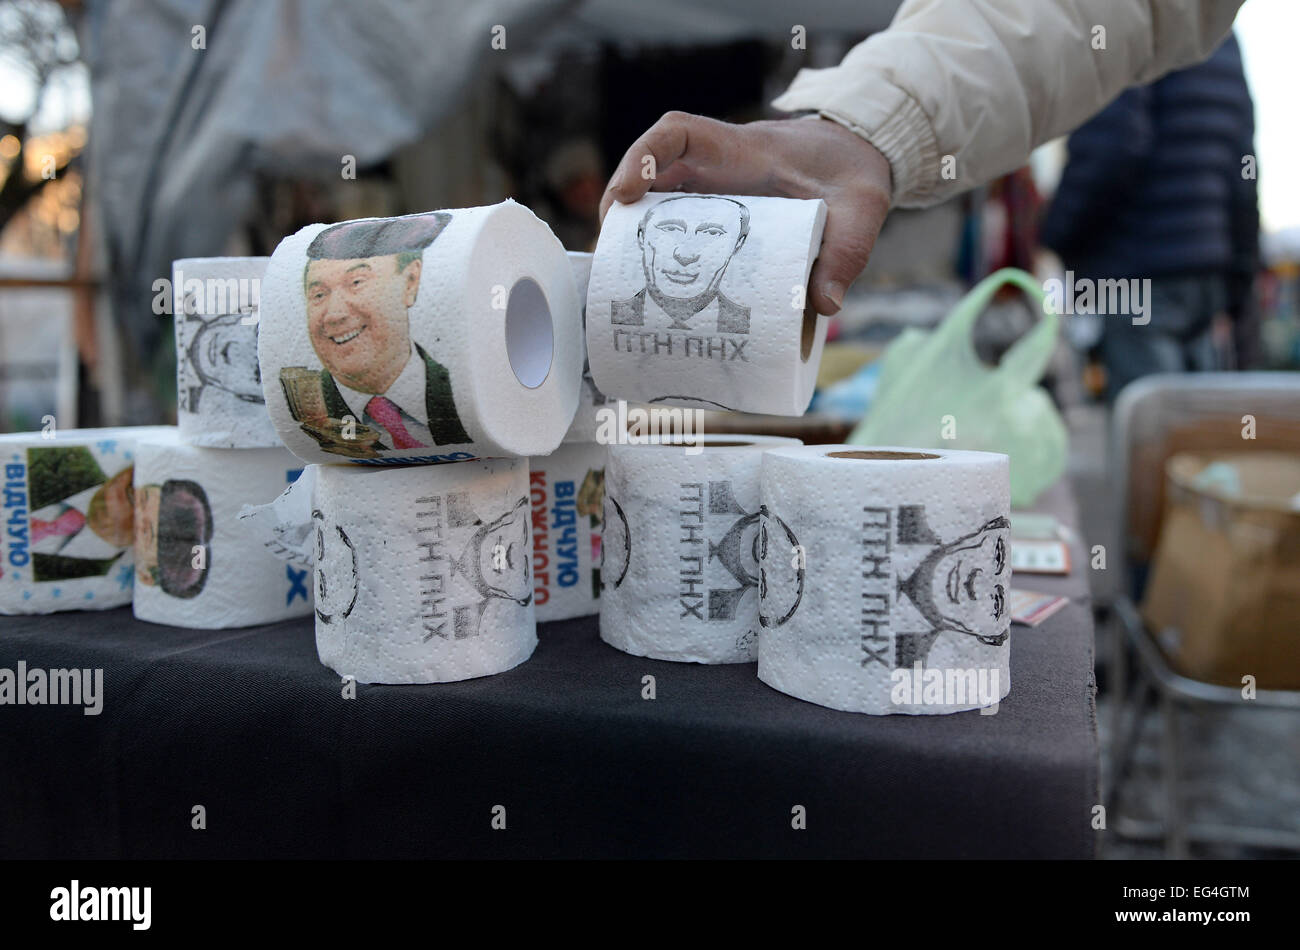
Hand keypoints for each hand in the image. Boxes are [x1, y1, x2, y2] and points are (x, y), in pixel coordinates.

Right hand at [600, 112, 892, 315]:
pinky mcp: (719, 215)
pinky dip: (662, 252)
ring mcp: (715, 190)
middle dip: (621, 208)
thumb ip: (847, 251)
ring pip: (658, 202)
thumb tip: (824, 303)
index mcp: (742, 151)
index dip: (643, 156)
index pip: (678, 133)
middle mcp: (718, 167)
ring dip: (636, 234)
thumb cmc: (854, 173)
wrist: (860, 160)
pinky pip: (679, 226)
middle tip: (610, 255)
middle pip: (650, 173)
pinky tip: (658, 287)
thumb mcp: (861, 210)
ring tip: (621, 277)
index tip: (626, 194)